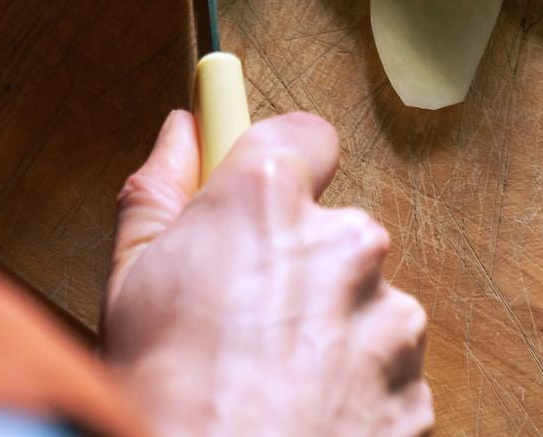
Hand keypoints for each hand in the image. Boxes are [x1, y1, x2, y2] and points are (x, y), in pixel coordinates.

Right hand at [103, 111, 432, 436]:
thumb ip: (160, 193)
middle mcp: (346, 244)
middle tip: (241, 320)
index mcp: (270, 202)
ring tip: (266, 383)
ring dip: (329, 334)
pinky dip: (352, 392)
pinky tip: (300, 417)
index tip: (261, 187)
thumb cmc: (165, 396)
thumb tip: (180, 134)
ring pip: (363, 306)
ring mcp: (389, 319)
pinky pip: (385, 373)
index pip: (306, 136)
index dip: (282, 164)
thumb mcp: (128, 283)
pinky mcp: (415, 389)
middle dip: (298, 267)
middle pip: (333, 232)